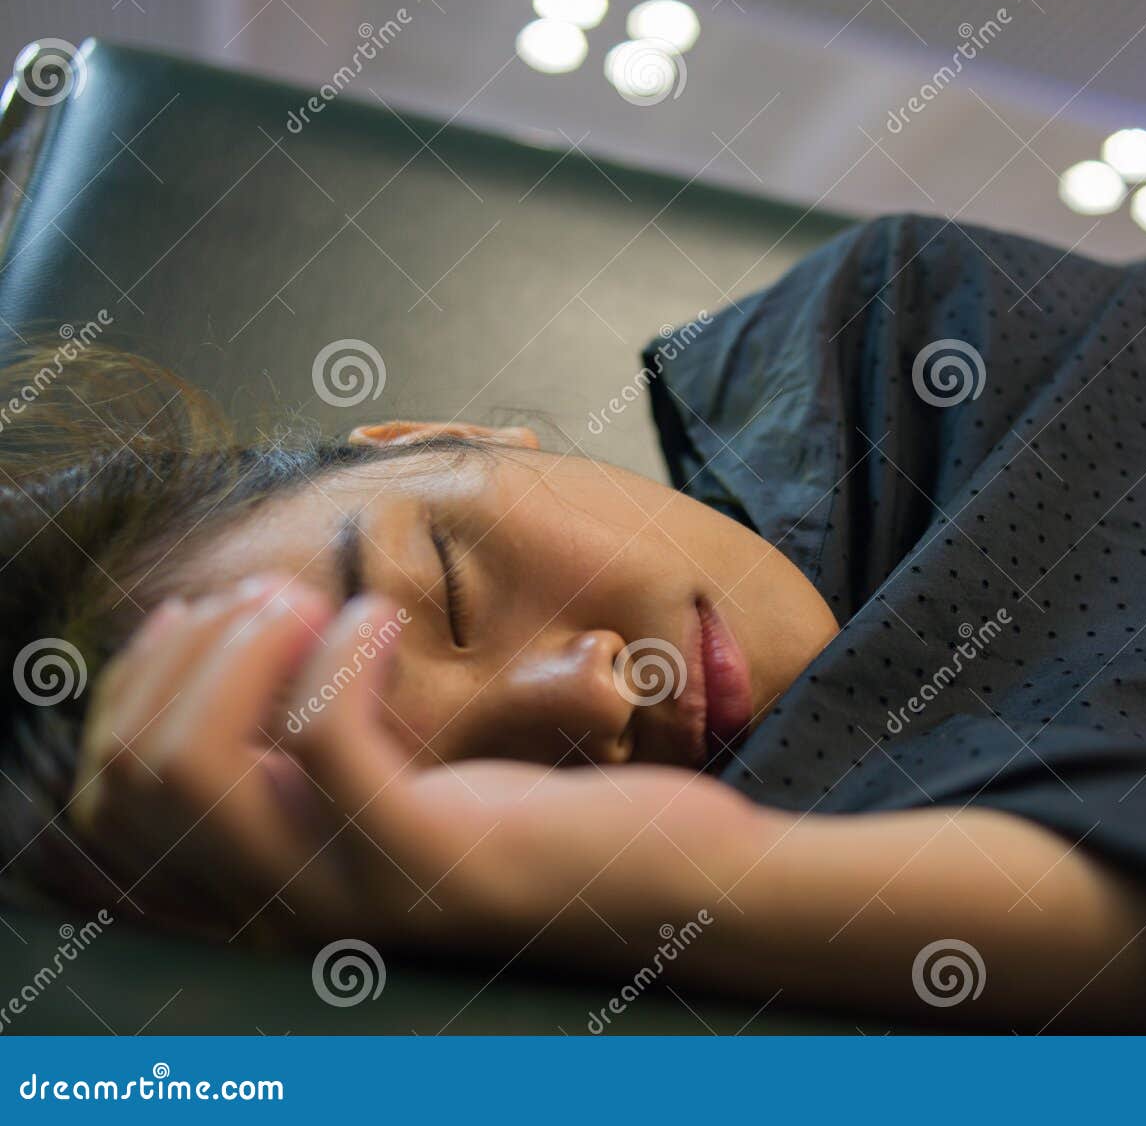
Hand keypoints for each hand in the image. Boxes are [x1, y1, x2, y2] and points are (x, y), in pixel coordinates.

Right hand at [70, 579, 743, 949]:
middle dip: (181, 659)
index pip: (116, 803)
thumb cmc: (541, 816)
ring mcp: (349, 893)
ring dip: (238, 650)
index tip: (204, 615)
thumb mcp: (407, 783)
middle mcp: (286, 908)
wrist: (668, 875)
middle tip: (263, 597)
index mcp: (270, 887)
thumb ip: (316, 748)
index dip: (136, 690)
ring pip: (196, 764)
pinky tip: (384, 621)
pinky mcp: (424, 859)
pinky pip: (322, 738)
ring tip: (308, 601)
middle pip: (132, 780)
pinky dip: (339, 652)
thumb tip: (228, 638)